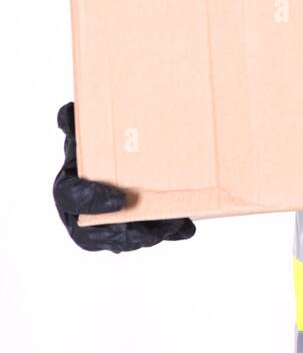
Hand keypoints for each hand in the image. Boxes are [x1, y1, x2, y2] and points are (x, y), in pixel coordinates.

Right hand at [54, 101, 195, 252]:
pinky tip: (186, 228)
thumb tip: (68, 112)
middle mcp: (83, 211)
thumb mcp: (84, 130)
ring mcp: (107, 224)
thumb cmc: (95, 144)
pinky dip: (168, 232)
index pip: (70, 198)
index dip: (91, 202)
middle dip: (120, 234)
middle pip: (95, 232)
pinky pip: (148, 235)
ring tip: (171, 223)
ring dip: (148, 234)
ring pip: (122, 239)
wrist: (118, 151)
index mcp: (69, 185)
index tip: (119, 200)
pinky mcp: (133, 229)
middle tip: (143, 229)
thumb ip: (74, 121)